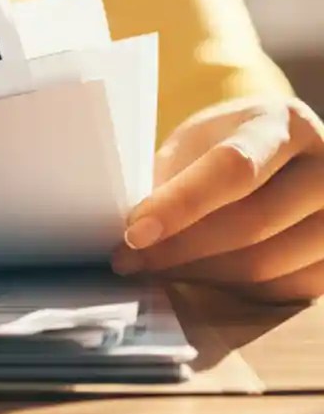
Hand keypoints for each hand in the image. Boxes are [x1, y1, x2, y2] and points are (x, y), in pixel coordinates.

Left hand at [111, 96, 323, 302]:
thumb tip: (133, 233)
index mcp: (285, 123)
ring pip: (263, 266)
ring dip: (197, 273)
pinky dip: (228, 288)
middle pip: (251, 223)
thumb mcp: (193, 143)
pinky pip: (279, 290)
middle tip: (128, 260)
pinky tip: (195, 272)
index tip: (134, 233)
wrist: (276, 158)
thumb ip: (170, 178)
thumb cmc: (222, 147)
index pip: (235, 168)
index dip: (181, 205)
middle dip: (178, 249)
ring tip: (153, 267)